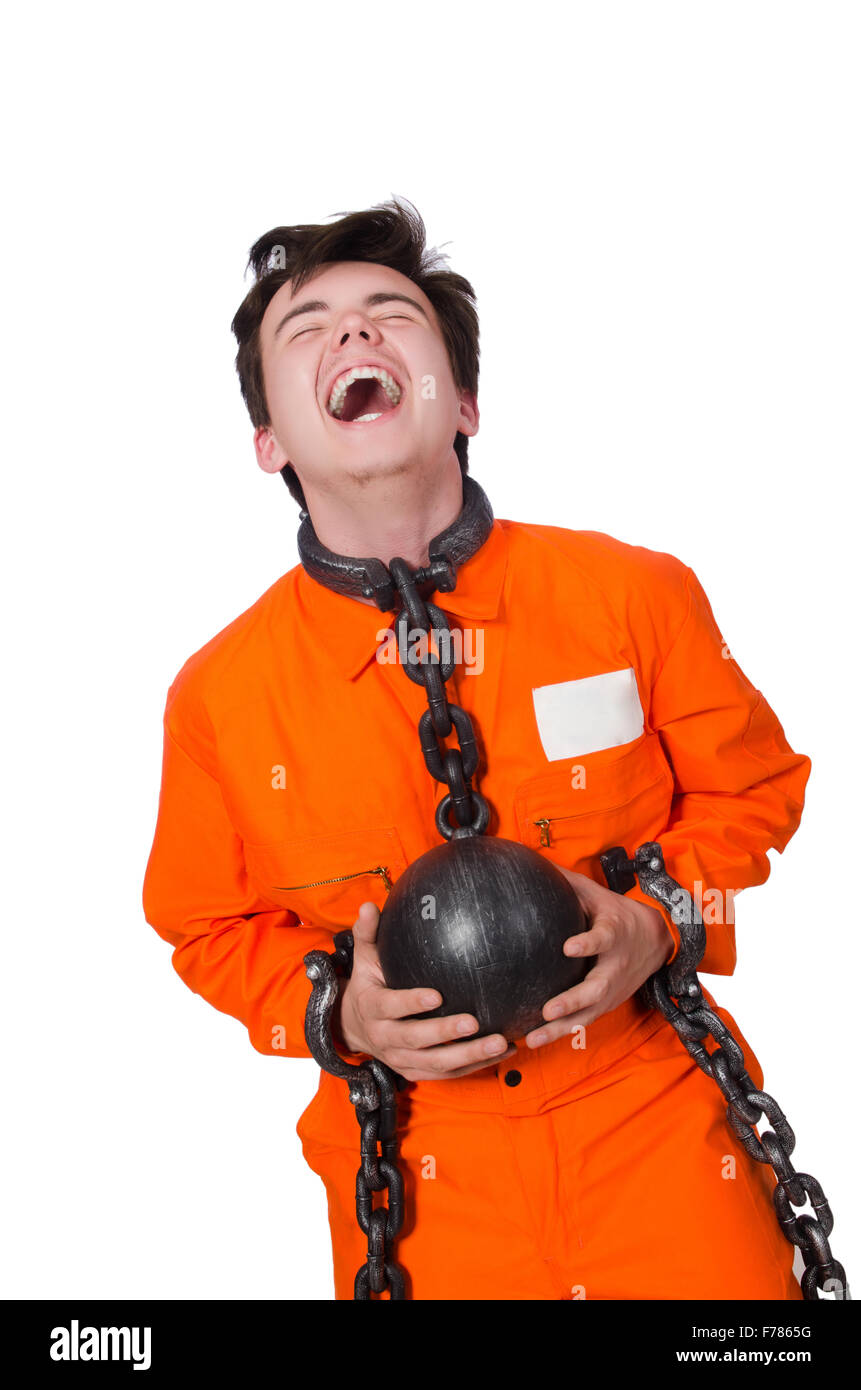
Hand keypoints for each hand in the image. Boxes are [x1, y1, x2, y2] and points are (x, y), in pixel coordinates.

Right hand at [337, 901, 517, 1081]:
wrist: (354, 1028)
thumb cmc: (369, 985)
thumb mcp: (364, 959)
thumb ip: (367, 933)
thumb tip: (369, 905)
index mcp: (372, 1008)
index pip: (390, 1007)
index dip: (412, 1004)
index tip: (437, 995)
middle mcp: (385, 1038)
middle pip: (415, 1040)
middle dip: (445, 1032)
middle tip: (474, 1022)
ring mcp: (401, 1059)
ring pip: (436, 1063)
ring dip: (469, 1055)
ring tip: (500, 1042)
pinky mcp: (416, 1072)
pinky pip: (448, 1073)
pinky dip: (476, 1065)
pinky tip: (505, 1052)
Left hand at [523, 868, 673, 1049]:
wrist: (658, 940)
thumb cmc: (617, 913)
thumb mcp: (596, 894)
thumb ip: (566, 882)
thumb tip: (529, 860)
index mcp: (613, 933)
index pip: (602, 938)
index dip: (588, 943)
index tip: (569, 946)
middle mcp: (615, 965)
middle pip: (596, 988)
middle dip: (572, 1001)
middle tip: (548, 1009)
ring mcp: (613, 989)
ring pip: (589, 1013)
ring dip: (561, 1027)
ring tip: (532, 1038)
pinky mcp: (607, 1004)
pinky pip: (584, 1022)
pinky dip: (561, 1033)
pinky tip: (532, 1041)